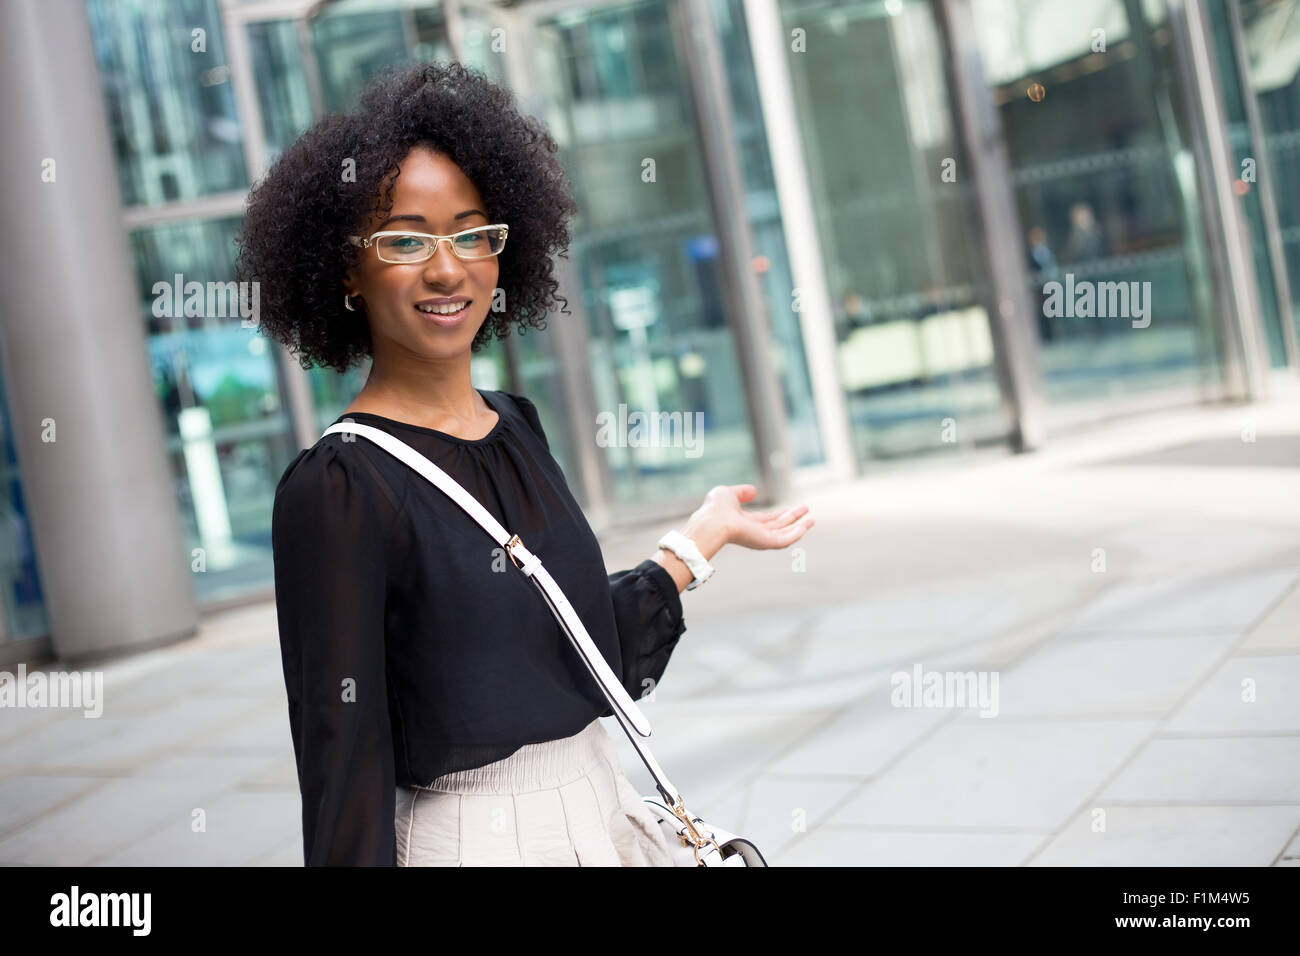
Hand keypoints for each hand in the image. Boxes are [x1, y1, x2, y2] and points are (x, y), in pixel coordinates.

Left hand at [687, 483, 813, 552]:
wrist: (713, 521)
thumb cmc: (716, 508)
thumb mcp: (728, 493)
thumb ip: (741, 492)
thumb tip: (754, 491)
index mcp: (744, 522)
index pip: (766, 519)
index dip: (779, 513)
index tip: (791, 508)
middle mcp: (753, 532)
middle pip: (777, 526)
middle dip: (792, 518)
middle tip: (806, 510)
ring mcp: (760, 538)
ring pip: (784, 534)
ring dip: (799, 527)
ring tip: (812, 520)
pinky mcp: (766, 543)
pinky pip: (786, 539)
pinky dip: (797, 533)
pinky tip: (806, 525)